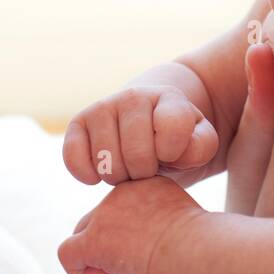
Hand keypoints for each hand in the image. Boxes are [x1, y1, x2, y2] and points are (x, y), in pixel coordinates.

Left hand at [58, 176, 204, 273]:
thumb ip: (155, 218)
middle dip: (109, 240)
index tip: (157, 245)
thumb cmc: (200, 246)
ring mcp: (105, 213)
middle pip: (98, 217)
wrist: (199, 252)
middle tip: (136, 259)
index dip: (131, 230)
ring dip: (99, 254)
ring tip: (126, 267)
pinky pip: (67, 254)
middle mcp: (120, 190)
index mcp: (144, 182)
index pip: (121, 204)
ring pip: (82, 234)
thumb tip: (134, 244)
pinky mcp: (94, 239)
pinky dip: (79, 270)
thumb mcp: (180, 219)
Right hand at [62, 85, 217, 185]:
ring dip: (120, 177)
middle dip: (145, 174)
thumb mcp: (199, 144)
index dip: (173, 152)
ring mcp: (103, 107)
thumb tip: (170, 152)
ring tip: (130, 169)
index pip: (172, 127)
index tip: (172, 156)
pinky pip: (73, 155)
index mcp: (169, 99)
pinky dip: (86, 174)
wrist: (149, 124)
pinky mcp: (78, 122)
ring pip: (107, 162)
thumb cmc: (178, 142)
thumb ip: (200, 147)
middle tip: (149, 169)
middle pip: (137, 154)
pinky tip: (100, 175)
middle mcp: (134, 96)